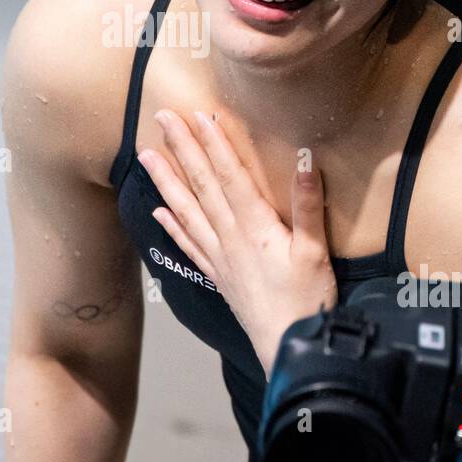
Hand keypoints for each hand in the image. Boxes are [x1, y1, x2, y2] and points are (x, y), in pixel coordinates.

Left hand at [136, 108, 337, 377]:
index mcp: (255, 225)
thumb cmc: (307, 299)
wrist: (287, 347)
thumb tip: (305, 160)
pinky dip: (172, 226)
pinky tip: (158, 212)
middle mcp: (229, 236)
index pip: (229, 175)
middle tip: (161, 118)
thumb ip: (308, 206)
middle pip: (201, 185)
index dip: (214, 143)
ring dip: (166, 181)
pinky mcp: (217, 275)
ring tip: (146, 156)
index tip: (198, 115)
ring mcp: (219, 256)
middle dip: (182, 149)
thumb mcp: (315, 251)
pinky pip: (188, 245)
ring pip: (186, 210)